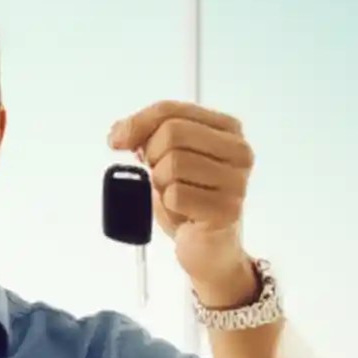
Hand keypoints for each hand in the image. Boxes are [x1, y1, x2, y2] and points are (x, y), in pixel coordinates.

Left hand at [107, 100, 258, 305]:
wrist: (207, 247)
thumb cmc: (187, 200)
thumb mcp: (164, 158)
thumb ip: (145, 136)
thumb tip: (119, 134)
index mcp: (227, 129)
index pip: (170, 110)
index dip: (137, 124)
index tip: (117, 141)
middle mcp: (239, 151)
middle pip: (172, 133)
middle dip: (152, 156)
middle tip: (160, 177)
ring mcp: (237, 180)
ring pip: (172, 165)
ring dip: (162, 185)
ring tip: (176, 196)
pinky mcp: (228, 210)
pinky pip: (176, 196)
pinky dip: (169, 206)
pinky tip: (184, 214)